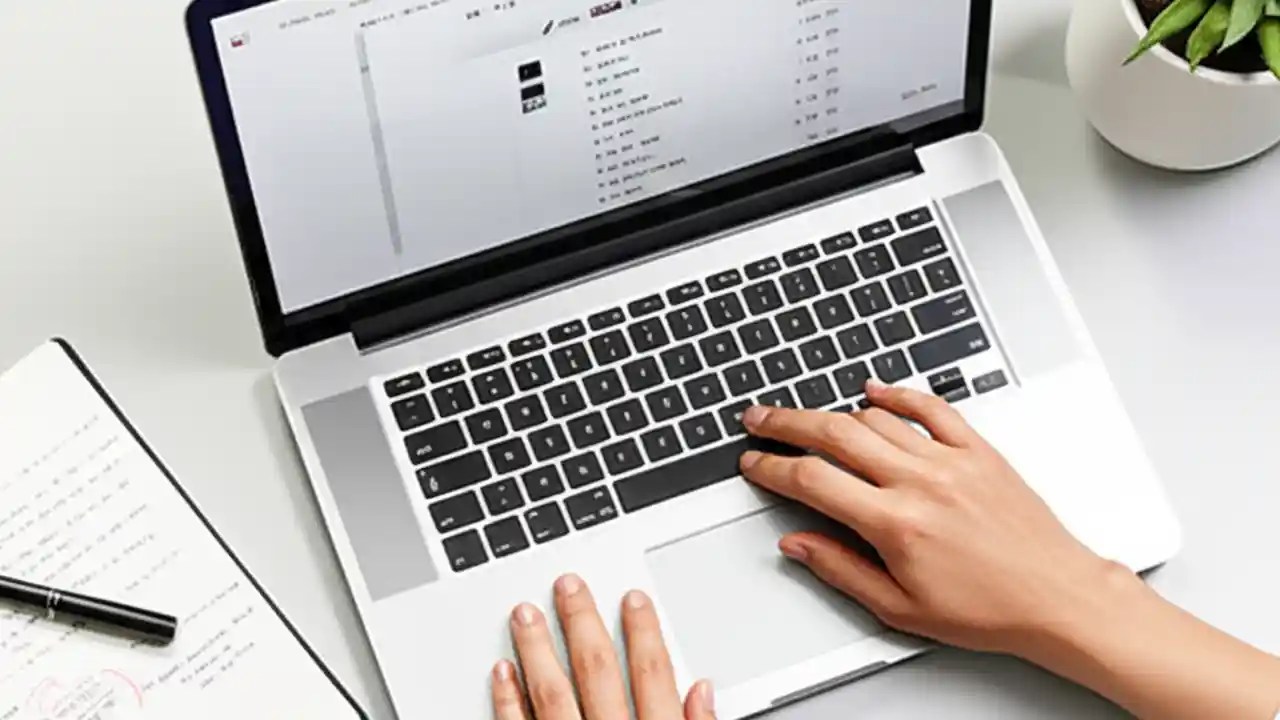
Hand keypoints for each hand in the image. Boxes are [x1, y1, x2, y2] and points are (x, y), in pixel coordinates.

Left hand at [492, 574, 715, 719]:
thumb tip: (702, 691)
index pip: (651, 674)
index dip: (644, 631)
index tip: (633, 599)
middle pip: (597, 671)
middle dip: (582, 622)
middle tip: (569, 587)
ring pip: (552, 693)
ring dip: (537, 649)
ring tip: (525, 613)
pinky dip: (508, 700)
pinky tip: (503, 670)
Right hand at [738, 379, 1127, 656]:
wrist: (1056, 597)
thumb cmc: (987, 609)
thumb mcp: (900, 608)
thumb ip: (840, 569)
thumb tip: (796, 543)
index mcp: (896, 525)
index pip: (812, 480)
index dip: (772, 468)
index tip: (754, 464)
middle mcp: (920, 483)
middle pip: (834, 434)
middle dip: (786, 424)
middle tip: (760, 421)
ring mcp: (951, 461)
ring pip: (875, 418)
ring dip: (832, 413)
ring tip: (808, 417)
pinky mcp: (978, 451)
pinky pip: (931, 407)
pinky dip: (897, 394)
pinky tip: (874, 391)